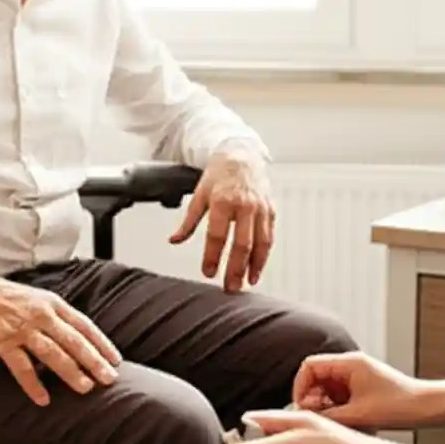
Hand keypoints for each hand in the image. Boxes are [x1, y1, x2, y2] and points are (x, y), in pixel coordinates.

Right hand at [0, 266, 121, 406]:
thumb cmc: (0, 297)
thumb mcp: (34, 299)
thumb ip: (53, 316)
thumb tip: (74, 338)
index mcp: (52, 303)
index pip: (84, 325)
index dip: (101, 343)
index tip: (115, 360)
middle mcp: (41, 314)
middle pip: (74, 340)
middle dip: (94, 361)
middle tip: (109, 378)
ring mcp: (21, 328)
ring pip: (52, 353)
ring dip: (71, 372)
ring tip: (85, 387)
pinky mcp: (2, 341)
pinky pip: (21, 367)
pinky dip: (33, 384)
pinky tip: (43, 398)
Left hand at [169, 141, 274, 291]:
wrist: (242, 155)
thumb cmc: (219, 176)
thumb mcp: (199, 195)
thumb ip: (188, 222)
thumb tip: (174, 241)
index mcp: (223, 201)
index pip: (217, 235)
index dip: (212, 256)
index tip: (208, 273)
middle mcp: (244, 205)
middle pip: (242, 243)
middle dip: (236, 268)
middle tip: (230, 287)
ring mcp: (260, 208)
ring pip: (260, 243)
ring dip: (255, 266)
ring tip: (248, 282)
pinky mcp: (270, 210)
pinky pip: (269, 236)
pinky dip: (264, 255)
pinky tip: (258, 268)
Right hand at [291, 351, 433, 429]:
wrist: (425, 406)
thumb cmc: (398, 405)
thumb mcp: (358, 414)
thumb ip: (328, 414)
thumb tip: (305, 416)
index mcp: (349, 363)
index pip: (309, 365)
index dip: (301, 386)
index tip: (303, 407)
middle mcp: (351, 365)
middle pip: (316, 376)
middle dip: (312, 398)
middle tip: (318, 417)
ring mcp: (356, 375)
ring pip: (327, 387)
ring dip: (325, 404)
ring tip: (336, 420)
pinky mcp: (362, 386)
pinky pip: (339, 394)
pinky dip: (337, 407)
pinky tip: (347, 419)